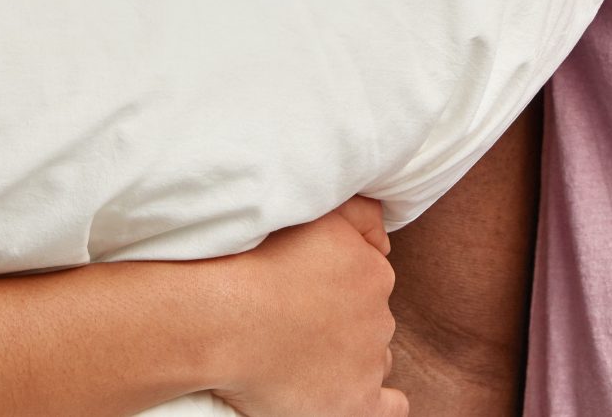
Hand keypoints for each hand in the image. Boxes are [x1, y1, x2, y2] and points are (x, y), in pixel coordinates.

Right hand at [208, 200, 404, 416]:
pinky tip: (354, 396)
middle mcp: (380, 319)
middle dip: (343, 322)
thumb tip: (385, 241)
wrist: (222, 317)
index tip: (309, 291)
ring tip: (307, 357)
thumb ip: (362, 216)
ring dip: (351, 359)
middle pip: (369, 322)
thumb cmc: (260, 260)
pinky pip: (389, 409)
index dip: (339, 288)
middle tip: (298, 323)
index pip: (370, 283)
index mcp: (374, 274)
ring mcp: (368, 364)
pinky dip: (380, 405)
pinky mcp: (355, 404)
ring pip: (372, 360)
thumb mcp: (320, 214)